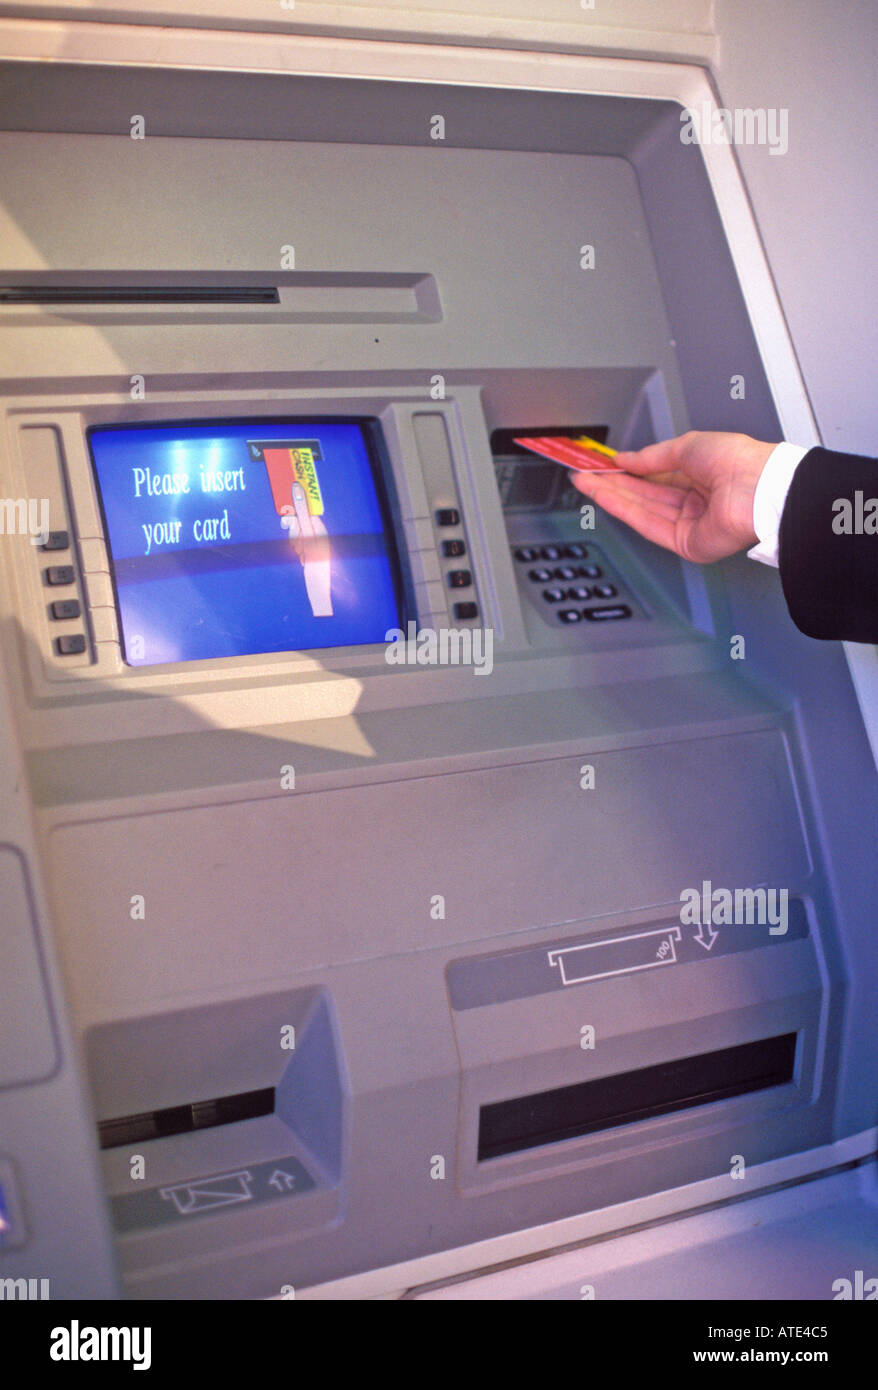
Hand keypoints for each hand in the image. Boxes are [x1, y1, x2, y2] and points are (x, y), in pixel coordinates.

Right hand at [571, 431, 776, 562]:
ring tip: (587, 483)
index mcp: (702, 476)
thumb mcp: (687, 447)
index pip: (656, 476)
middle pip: (645, 495)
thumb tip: (627, 459)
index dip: (628, 470)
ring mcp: (690, 525)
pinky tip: (606, 496)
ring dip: (612, 495)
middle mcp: (695, 502)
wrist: (759, 487)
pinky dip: (625, 510)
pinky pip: (649, 525)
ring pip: (642, 510)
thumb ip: (652, 456)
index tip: (604, 464)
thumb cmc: (739, 461)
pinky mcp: (686, 544)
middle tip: (586, 474)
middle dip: (613, 483)